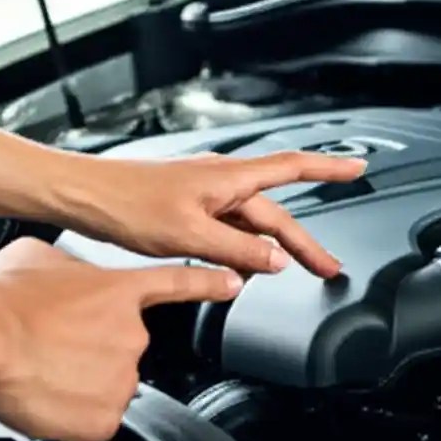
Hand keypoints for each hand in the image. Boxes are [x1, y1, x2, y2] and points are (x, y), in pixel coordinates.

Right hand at [0, 237, 241, 440]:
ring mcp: (123, 379)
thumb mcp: (39, 257)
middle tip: (52, 351)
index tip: (233, 285)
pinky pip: (92, 423)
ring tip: (42, 373)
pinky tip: (46, 399)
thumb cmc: (3, 297)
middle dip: (91, 354)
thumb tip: (63, 275)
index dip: (209, 286)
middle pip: (121, 351)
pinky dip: (71, 418)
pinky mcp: (106, 418)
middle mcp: (132, 336)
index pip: (178, 285)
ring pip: (106, 388)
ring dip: (79, 385)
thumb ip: (70, 268)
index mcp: (121, 291)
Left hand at [56, 151, 366, 277]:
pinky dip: (244, 246)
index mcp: (229, 178)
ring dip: (274, 247)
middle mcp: (221, 180)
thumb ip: (238, 250)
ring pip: (252, 223)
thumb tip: (276, 262)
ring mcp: (204, 194)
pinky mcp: (187, 207)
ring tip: (296, 272)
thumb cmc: (125, 204)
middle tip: (329, 269)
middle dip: (305, 242)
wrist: (81, 196)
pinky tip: (245, 264)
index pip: (293, 169)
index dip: (330, 170)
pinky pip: (229, 228)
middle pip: (276, 213)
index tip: (359, 169)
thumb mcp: (189, 234)